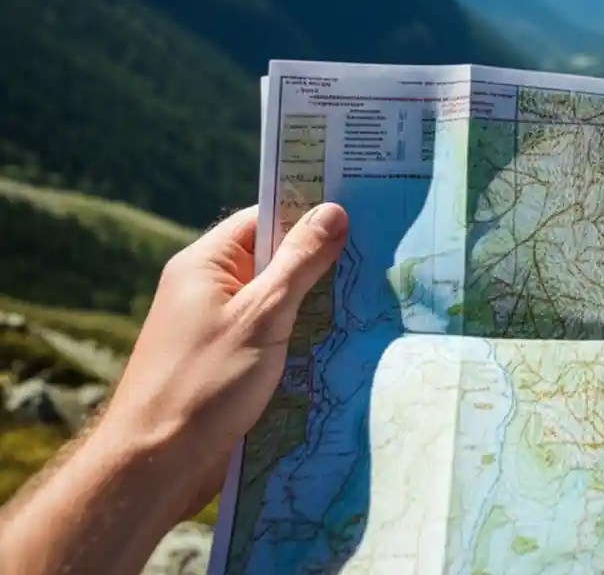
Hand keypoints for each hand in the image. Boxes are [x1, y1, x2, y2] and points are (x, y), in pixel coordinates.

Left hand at [96, 203, 347, 517]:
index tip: (360, 215)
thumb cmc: (204, 383)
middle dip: (321, 264)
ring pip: (279, 303)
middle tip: (377, 261)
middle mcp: (207, 290)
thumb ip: (300, 263)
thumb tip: (333, 211)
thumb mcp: (261, 316)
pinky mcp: (228, 364)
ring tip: (369, 302)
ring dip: (316, 307)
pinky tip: (340, 345)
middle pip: (274, 261)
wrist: (154, 464)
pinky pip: (273, 337)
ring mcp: (217, 329)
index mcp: (204, 264)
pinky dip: (303, 339)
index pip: (263, 219)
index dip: (308, 216)